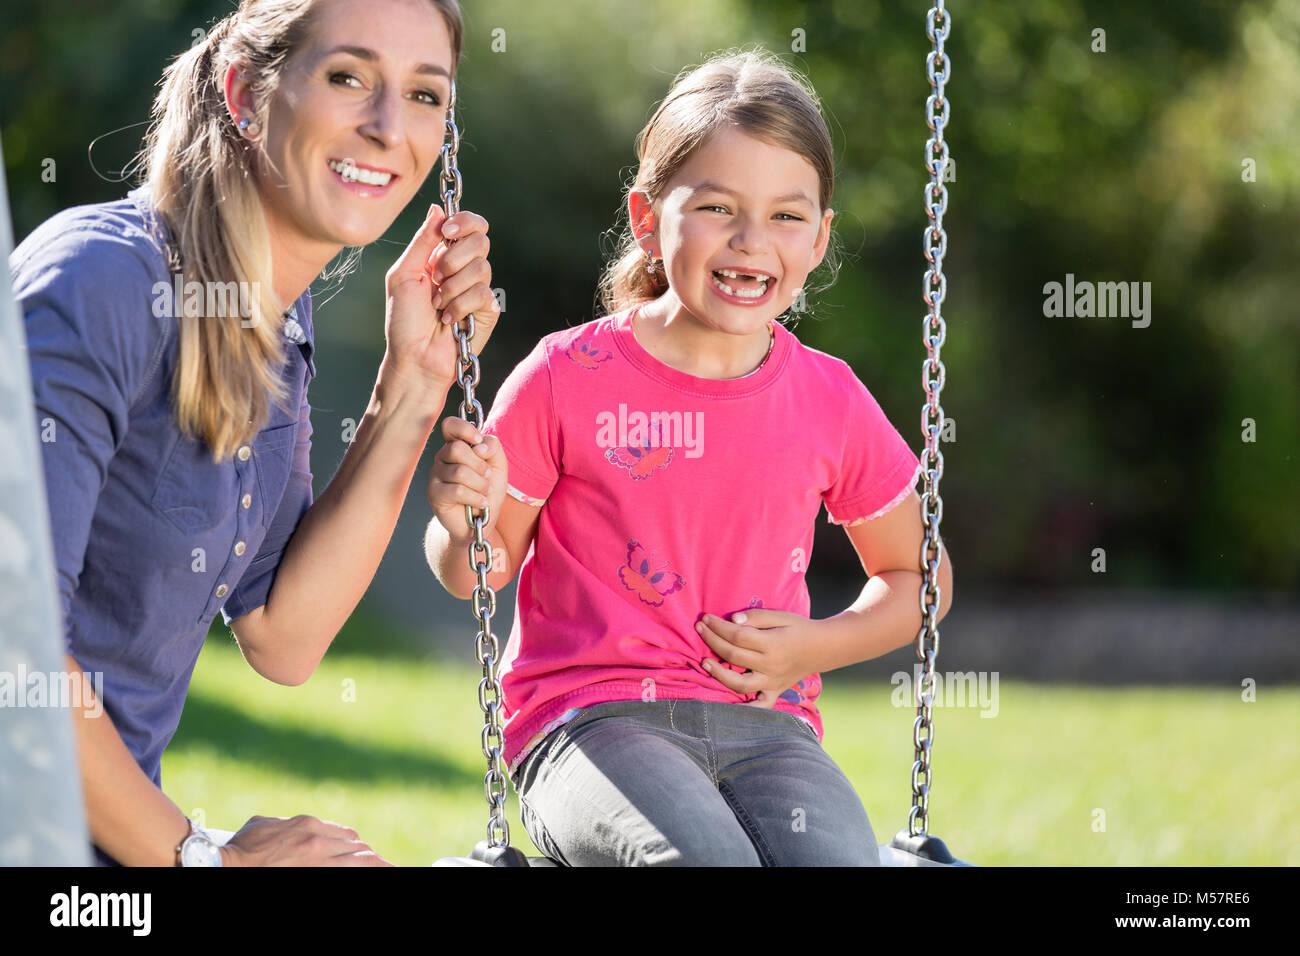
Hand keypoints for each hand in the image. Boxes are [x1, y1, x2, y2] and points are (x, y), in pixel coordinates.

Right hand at [221, 814, 390, 865]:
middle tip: (384, 863)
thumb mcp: (264, 824)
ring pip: (358, 859)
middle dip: (369, 856)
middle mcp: (318, 839)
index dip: (356, 845)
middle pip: (356, 847)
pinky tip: (382, 869)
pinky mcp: (314, 870)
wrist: (224, 863)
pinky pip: (348, 870)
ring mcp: (318, 857)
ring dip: (374, 863)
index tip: (363, 851)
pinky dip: (364, 868)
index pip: (345, 834)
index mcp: (308, 824)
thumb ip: (285, 823)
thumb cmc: (239, 847)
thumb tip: (289, 825)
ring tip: (391, 867)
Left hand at [382, 204, 499, 394]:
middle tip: (436, 277)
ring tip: (438, 305)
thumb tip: (437, 209)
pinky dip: (461, 306)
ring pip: (482, 268)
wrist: (414, 358)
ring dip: (453, 287)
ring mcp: (477, 290)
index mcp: (443, 256)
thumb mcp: (403, 274)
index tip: (449, 230)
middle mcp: (463, 269)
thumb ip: (422, 241)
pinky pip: (483, 294)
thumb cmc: (403, 321)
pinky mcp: (488, 311)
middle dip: (454, 258)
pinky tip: (449, 320)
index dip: (465, 221)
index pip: (469, 225)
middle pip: (481, 240)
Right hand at [427, 416, 507, 540]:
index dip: (465, 429)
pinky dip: (475, 498)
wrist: (480, 521)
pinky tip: (480, 503)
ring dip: (481, 484)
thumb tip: (479, 445)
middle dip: (480, 465)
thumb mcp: (498, 465)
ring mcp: (435, 475)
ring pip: (459, 471)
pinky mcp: (434, 494)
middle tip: (487, 477)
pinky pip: (457, 491)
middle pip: (457, 449)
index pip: (450, 425)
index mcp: (456, 445)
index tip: (479, 442)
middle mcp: (442, 457)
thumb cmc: (487, 490)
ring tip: (485, 492)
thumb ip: (493, 446)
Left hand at [695, 608, 821, 708]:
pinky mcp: (775, 692)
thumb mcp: (781, 616)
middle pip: (734, 656)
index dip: (718, 626)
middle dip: (712, 640)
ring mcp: (772, 682)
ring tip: (705, 662)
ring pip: (740, 685)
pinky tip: (727, 705)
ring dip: (719, 675)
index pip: (738, 636)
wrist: (823, 648)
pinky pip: (759, 706)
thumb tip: (733, 620)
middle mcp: (771, 666)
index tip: (706, 617)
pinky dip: (745, 710)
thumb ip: (757, 617)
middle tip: (699, 628)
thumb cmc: (799, 628)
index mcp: (772, 644)